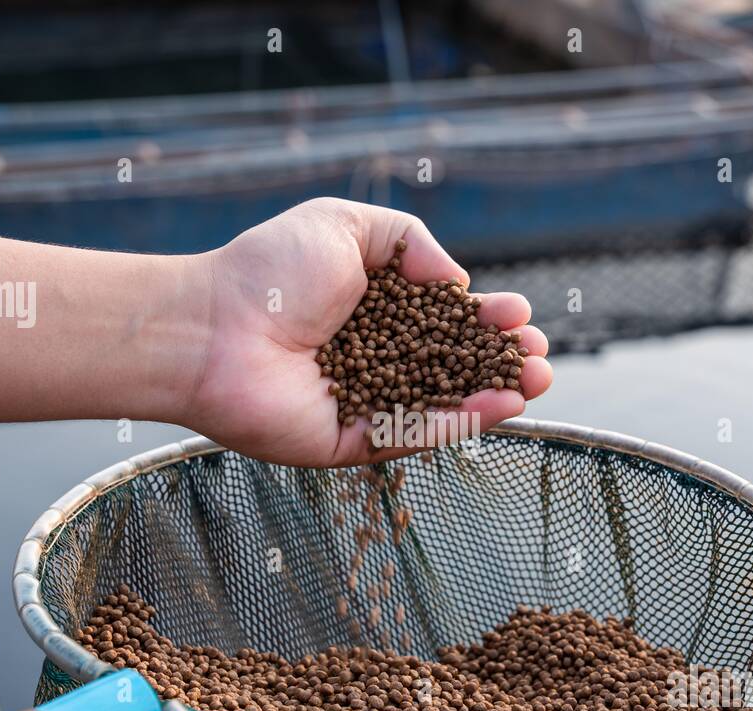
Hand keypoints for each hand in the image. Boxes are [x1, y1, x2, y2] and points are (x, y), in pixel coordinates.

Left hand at [187, 198, 552, 465]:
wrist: (213, 328)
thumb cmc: (270, 270)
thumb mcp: (347, 227)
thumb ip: (409, 243)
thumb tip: (455, 284)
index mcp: (371, 310)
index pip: (442, 319)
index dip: (483, 318)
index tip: (517, 313)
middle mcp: (373, 358)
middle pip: (451, 364)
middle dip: (500, 359)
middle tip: (539, 354)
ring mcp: (365, 403)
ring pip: (442, 403)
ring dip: (494, 394)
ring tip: (538, 381)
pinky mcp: (353, 441)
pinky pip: (414, 433)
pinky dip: (458, 422)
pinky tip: (499, 406)